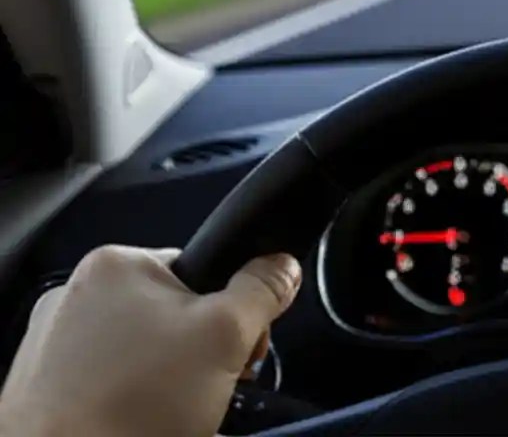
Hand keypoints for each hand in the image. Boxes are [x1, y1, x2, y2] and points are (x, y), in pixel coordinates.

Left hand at [0, 246, 300, 436]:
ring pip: (144, 349)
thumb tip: (282, 265)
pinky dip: (134, 398)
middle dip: (202, 351)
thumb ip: (262, 291)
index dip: (233, 312)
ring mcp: (55, 342)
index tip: (238, 348)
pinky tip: (144, 419)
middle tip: (210, 386)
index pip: (201, 272)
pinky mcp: (48, 385)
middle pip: (174, 312)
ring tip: (174, 410)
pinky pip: (112, 378)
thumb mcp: (226, 336)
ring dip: (171, 377)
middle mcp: (77, 294)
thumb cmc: (134, 404)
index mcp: (117, 264)